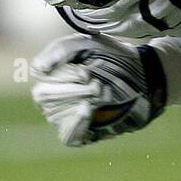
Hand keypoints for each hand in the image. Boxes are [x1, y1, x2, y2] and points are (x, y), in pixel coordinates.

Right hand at [30, 34, 164, 145]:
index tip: (85, 73)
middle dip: (74, 90)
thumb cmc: (111, 56)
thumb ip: (62, 49)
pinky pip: (68, 137)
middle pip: (46, 96)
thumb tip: (39, 69)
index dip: (64, 75)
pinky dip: (76, 126)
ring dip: (82, 102)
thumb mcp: (88, 43)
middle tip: (97, 84)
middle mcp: (51, 95)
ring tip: (103, 93)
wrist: (141, 75)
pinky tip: (87, 111)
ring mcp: (63, 116)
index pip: (41, 76)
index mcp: (51, 72)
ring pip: (56, 115)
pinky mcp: (80, 133)